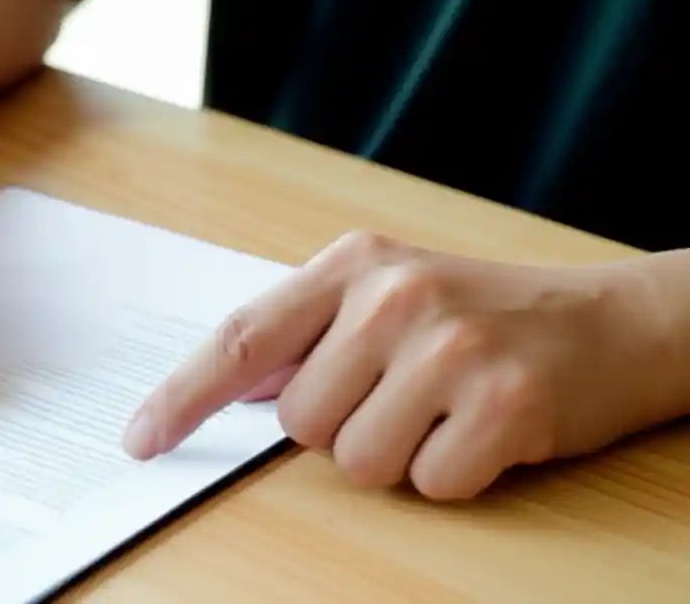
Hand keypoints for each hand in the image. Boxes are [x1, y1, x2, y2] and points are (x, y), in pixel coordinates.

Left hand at [122, 231, 673, 499]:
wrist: (608, 322)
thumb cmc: (479, 314)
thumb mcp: (387, 294)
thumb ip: (307, 334)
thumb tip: (231, 392)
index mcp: (352, 264)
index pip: (243, 338)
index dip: (183, 395)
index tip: (141, 439)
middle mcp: (396, 295)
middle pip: (299, 421)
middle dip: (341, 426)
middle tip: (404, 391)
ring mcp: (452, 346)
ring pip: (356, 462)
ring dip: (396, 454)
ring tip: (444, 407)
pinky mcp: (505, 403)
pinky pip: (428, 486)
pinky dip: (452, 474)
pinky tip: (485, 429)